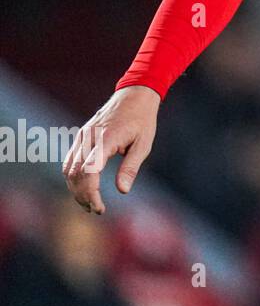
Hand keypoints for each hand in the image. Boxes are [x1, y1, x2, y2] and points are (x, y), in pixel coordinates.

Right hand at [62, 85, 159, 213]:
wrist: (134, 95)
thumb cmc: (142, 120)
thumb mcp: (144, 144)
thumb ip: (131, 167)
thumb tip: (122, 191)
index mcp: (106, 139)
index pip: (89, 171)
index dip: (91, 193)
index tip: (100, 208)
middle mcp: (89, 137)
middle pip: (75, 173)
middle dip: (82, 195)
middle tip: (96, 210)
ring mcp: (82, 136)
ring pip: (68, 168)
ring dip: (75, 188)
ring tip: (90, 203)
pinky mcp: (81, 136)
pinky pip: (70, 160)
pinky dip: (73, 177)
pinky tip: (84, 188)